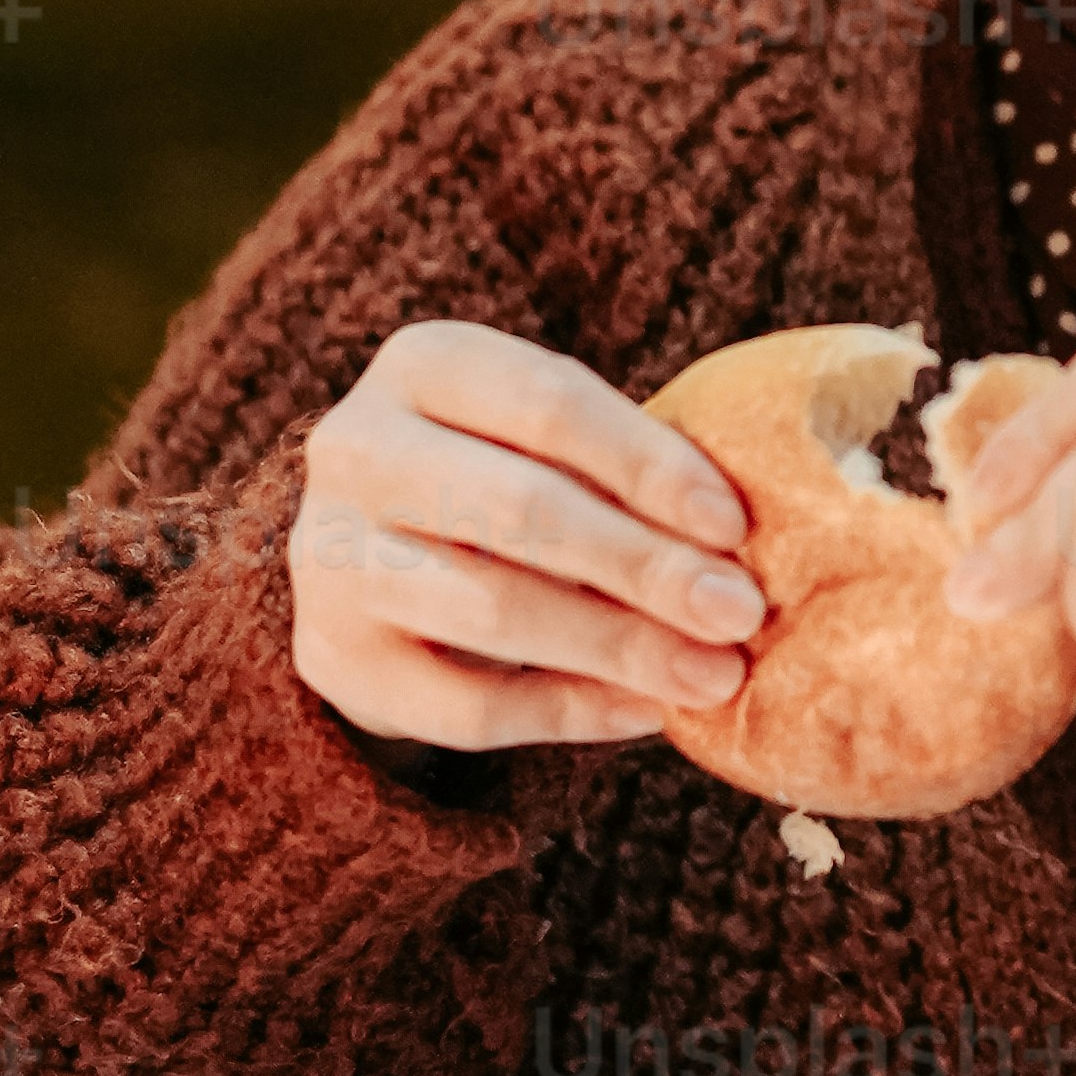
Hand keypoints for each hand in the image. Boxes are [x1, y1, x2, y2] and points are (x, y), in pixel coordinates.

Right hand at [289, 320, 767, 754]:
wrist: (368, 563)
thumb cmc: (500, 480)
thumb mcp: (545, 442)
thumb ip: (625, 470)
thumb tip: (744, 547)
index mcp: (424, 364)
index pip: (548, 404)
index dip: (648, 465)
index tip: (733, 525)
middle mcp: (357, 449)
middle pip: (519, 509)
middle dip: (645, 565)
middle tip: (740, 611)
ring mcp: (331, 559)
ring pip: (493, 609)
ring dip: (621, 646)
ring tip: (714, 673)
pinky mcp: (338, 661)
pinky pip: (470, 704)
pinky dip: (571, 711)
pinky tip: (647, 711)